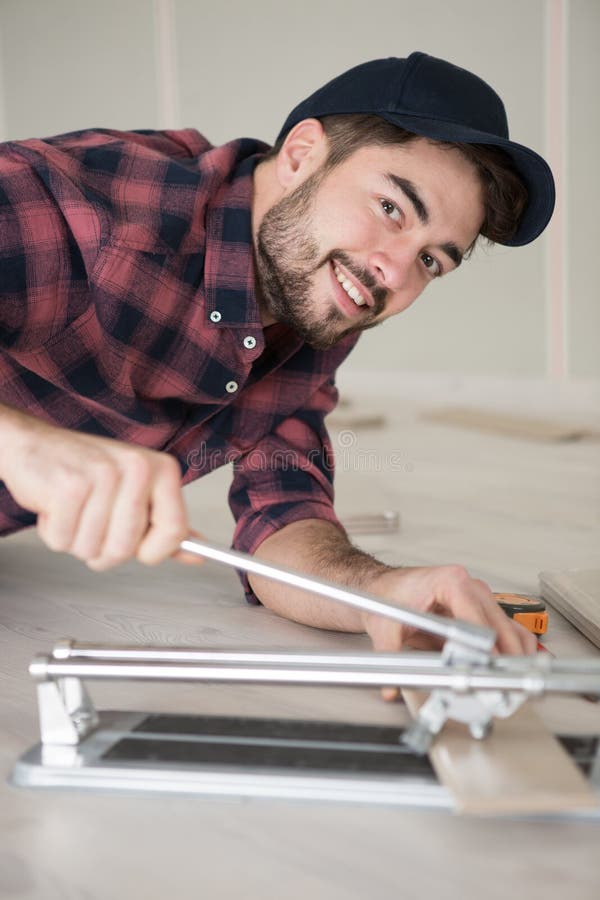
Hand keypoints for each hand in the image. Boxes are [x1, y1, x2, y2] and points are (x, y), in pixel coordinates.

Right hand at [1, 410, 188, 568]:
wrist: (34, 445)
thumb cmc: (86, 470)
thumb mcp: (135, 493)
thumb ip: (165, 525)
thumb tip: (196, 554)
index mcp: (162, 469)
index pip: (175, 532)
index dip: (153, 551)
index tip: (138, 545)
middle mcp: (138, 467)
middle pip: (128, 548)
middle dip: (103, 550)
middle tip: (93, 522)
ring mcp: (104, 474)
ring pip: (92, 549)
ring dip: (75, 539)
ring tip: (74, 509)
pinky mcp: (69, 486)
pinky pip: (63, 541)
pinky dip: (53, 532)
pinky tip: (55, 506)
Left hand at [363, 564, 536, 698]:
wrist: (384, 588)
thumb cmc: (388, 596)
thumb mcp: (385, 627)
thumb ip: (389, 656)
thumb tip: (390, 685)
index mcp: (449, 581)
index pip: (476, 618)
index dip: (484, 646)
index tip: (488, 668)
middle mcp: (469, 585)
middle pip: (499, 624)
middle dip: (504, 655)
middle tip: (503, 681)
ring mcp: (478, 596)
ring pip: (509, 627)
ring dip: (514, 653)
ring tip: (510, 678)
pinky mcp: (481, 608)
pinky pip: (506, 628)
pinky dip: (513, 647)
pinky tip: (510, 666)